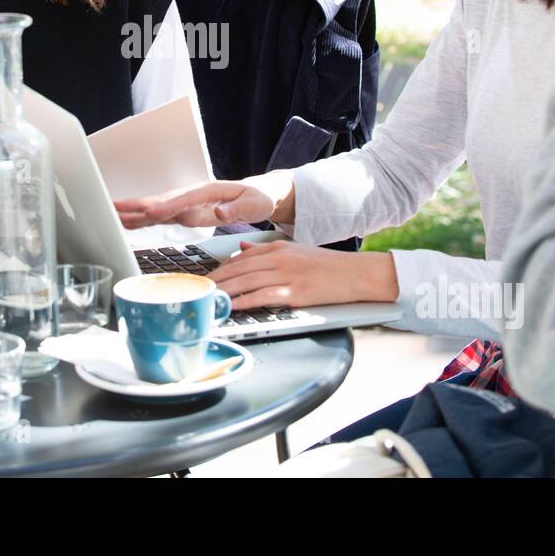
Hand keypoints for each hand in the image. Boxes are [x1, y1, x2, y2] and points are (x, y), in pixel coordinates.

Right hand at [114, 171, 292, 229]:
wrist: (257, 194)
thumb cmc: (256, 198)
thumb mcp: (254, 205)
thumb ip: (236, 210)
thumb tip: (218, 214)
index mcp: (208, 191)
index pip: (184, 199)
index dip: (167, 206)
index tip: (151, 212)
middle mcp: (192, 196)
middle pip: (161, 200)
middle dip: (138, 205)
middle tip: (114, 208)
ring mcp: (185, 204)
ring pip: (154, 207)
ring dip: (133, 211)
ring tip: (110, 214)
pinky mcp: (183, 212)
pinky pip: (158, 216)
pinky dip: (141, 219)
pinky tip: (125, 222)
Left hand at [211, 240, 399, 309]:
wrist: (357, 273)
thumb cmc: (327, 266)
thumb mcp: (294, 250)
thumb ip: (265, 250)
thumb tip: (241, 249)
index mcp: (278, 248)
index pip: (239, 258)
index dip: (219, 269)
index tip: (204, 278)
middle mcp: (279, 258)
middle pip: (238, 269)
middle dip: (215, 281)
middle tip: (197, 291)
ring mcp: (287, 275)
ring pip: (246, 282)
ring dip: (224, 292)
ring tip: (207, 300)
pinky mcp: (296, 292)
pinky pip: (263, 296)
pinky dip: (244, 302)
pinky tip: (231, 307)